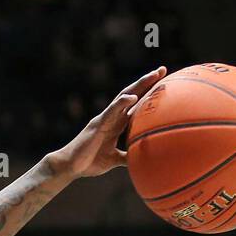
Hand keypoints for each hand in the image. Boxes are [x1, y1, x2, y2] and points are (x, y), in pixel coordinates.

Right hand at [48, 67, 166, 177]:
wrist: (71, 166)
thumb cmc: (90, 162)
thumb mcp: (114, 160)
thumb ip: (126, 156)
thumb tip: (141, 160)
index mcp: (116, 124)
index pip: (135, 105)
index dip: (148, 94)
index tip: (165, 83)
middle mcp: (112, 117)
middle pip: (132, 94)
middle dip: (147, 82)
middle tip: (162, 69)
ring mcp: (105, 118)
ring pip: (124, 97)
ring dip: (139, 85)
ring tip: (153, 75)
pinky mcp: (98, 124)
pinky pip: (111, 111)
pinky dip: (122, 103)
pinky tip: (133, 97)